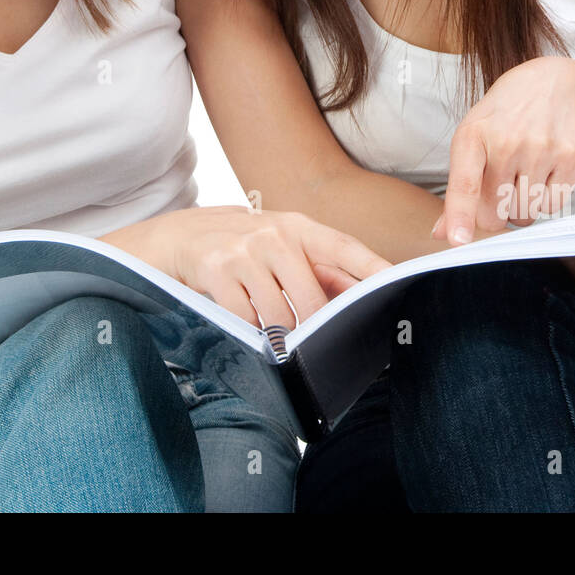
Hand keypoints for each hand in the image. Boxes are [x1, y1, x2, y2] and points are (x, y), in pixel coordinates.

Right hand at [103, 205, 391, 329]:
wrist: (176, 236)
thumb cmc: (239, 247)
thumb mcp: (278, 248)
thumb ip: (317, 270)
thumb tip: (360, 297)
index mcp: (297, 227)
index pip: (345, 249)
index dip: (373, 269)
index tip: (399, 285)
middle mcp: (273, 234)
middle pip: (313, 300)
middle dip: (316, 331)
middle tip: (315, 346)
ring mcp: (244, 251)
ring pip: (279, 316)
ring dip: (278, 337)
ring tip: (272, 335)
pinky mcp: (216, 270)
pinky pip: (245, 320)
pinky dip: (248, 332)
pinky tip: (244, 326)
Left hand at [433, 56, 574, 244]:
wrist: (555, 84)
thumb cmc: (505, 117)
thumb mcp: (473, 137)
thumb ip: (458, 187)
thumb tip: (442, 234)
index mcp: (473, 135)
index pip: (465, 184)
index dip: (460, 215)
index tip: (457, 241)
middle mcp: (507, 142)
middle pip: (495, 214)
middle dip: (494, 215)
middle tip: (499, 190)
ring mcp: (541, 150)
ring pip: (524, 215)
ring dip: (520, 209)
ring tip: (521, 177)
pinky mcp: (570, 158)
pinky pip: (552, 207)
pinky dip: (545, 201)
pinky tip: (542, 174)